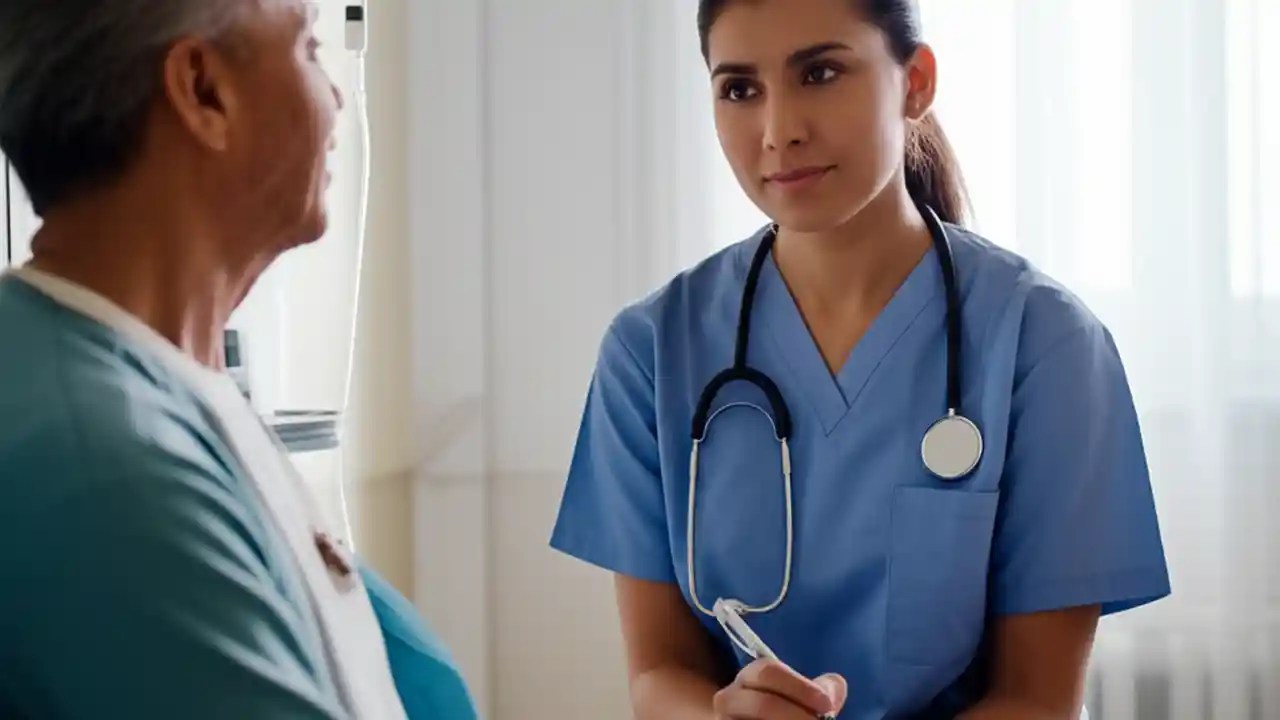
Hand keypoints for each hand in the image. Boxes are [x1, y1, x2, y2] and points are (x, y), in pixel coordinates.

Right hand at [713, 658, 846, 718]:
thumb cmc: (780, 713)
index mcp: (748, 678)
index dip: (799, 686)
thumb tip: (836, 685)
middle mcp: (728, 699)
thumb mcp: (798, 700)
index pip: (767, 672)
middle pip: (762, 703)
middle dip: (796, 716)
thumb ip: (818, 693)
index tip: (826, 704)